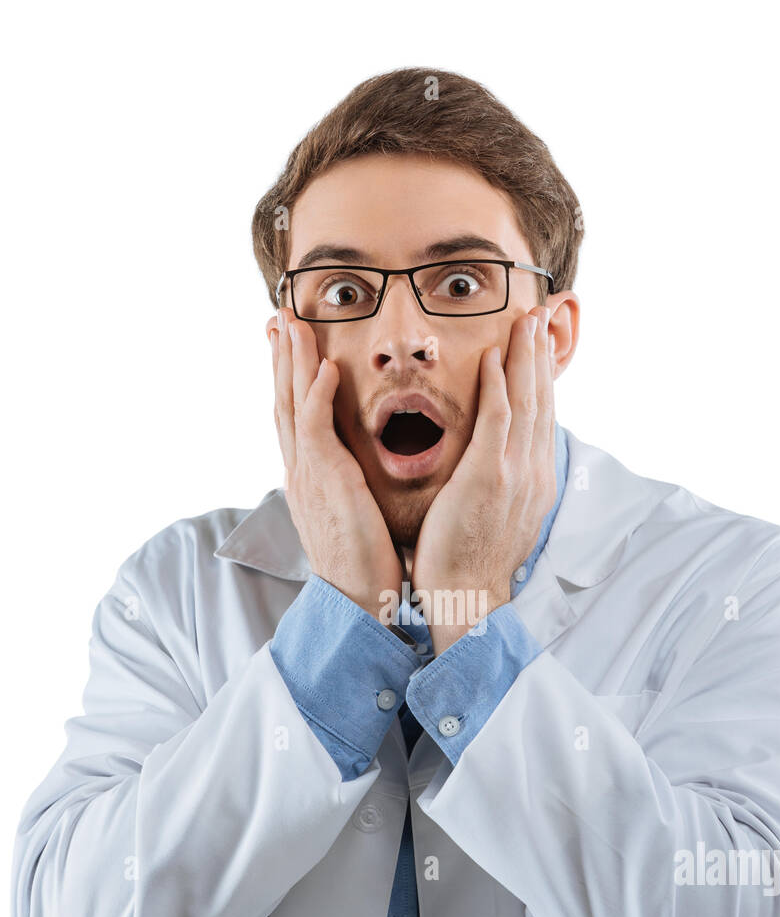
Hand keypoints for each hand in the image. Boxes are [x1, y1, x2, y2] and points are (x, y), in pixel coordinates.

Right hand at [269, 308, 403, 620]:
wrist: (357, 599)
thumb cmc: (364, 563)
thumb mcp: (351, 515)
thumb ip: (347, 486)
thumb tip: (353, 471)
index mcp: (307, 478)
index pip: (293, 417)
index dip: (290, 379)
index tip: (289, 345)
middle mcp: (300, 471)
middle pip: (284, 402)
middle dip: (281, 358)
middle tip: (277, 318)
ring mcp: (308, 474)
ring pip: (292, 405)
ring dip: (292, 361)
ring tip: (292, 324)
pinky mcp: (325, 481)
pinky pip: (315, 429)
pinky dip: (317, 394)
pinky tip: (325, 366)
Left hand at [410, 306, 556, 653]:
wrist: (466, 598)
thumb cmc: (471, 560)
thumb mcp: (499, 515)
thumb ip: (503, 481)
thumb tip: (500, 462)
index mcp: (535, 478)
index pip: (543, 414)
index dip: (544, 375)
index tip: (541, 341)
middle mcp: (533, 470)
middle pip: (542, 399)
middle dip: (542, 353)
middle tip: (542, 312)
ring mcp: (515, 472)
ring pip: (525, 402)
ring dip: (526, 356)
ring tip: (525, 319)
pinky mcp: (489, 477)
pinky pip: (497, 420)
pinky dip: (499, 385)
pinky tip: (495, 356)